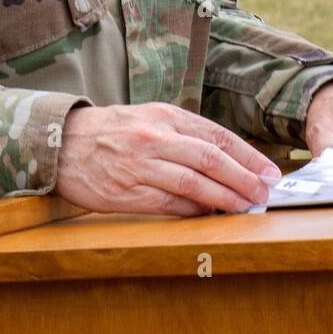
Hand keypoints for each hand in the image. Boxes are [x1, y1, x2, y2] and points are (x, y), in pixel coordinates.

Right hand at [55, 101, 282, 215]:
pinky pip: (167, 203)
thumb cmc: (113, 131)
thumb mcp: (150, 118)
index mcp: (165, 116)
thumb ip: (184, 135)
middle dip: (243, 178)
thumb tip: (226, 161)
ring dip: (224, 198)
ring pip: (192, 183)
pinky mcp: (126, 192)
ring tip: (244, 207)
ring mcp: (140, 165)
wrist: (63, 143)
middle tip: (264, 193)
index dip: (247, 155)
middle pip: (210, 158)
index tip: (269, 171)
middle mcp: (155, 138)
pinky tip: (209, 217)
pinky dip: (192, 212)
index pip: (216, 135)